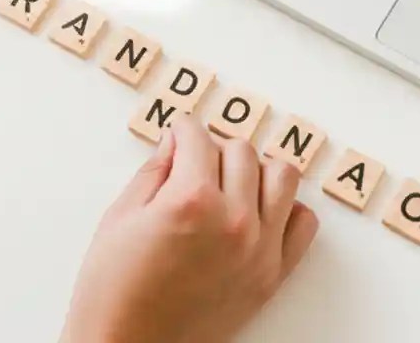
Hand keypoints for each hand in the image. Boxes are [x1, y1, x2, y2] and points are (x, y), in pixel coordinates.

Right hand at [61, 118, 319, 342]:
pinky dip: (286, 209)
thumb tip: (176, 142)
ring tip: (232, 184)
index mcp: (191, 199)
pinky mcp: (271, 274)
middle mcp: (232, 219)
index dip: (181, 131)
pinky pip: (303, 223)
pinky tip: (258, 212)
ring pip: (282, 175)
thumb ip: (154, 170)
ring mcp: (258, 248)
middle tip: (195, 165)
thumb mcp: (121, 216)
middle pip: (240, 150)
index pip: (198, 136)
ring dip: (256, 171)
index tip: (178, 135)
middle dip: (213, 150)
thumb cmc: (115, 289)